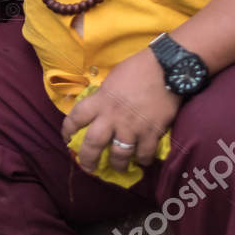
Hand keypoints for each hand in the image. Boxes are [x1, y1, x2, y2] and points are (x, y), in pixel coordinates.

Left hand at [61, 48, 180, 177]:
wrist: (167, 67)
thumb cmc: (138, 69)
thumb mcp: (111, 80)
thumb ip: (103, 97)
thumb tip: (99, 108)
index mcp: (100, 100)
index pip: (75, 118)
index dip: (67, 131)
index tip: (67, 139)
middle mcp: (112, 116)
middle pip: (93, 144)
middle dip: (87, 159)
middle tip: (88, 167)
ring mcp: (132, 126)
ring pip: (119, 154)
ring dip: (117, 164)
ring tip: (117, 167)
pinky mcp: (152, 131)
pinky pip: (144, 153)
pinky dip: (143, 159)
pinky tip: (142, 159)